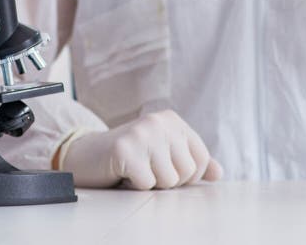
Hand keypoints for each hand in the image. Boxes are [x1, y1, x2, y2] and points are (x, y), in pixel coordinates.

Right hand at [59, 110, 223, 189]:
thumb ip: (191, 160)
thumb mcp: (164, 152)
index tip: (167, 169)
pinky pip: (147, 184)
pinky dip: (135, 185)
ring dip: (151, 183)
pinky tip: (124, 172)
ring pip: (169, 181)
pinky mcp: (126, 150)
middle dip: (167, 180)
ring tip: (136, 169)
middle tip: (147, 169)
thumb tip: (218, 173)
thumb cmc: (129, 156)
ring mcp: (143, 133)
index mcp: (173, 120)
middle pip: (187, 172)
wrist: (87, 154)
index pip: (201, 158)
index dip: (187, 175)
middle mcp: (160, 122)